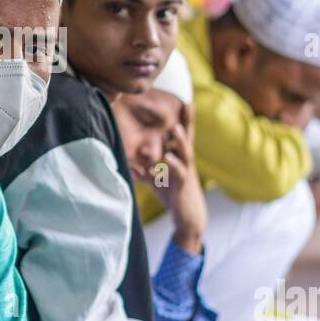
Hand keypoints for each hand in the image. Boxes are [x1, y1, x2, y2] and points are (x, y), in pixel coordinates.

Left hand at [140, 104, 205, 253]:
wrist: (189, 219)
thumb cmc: (174, 197)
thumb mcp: (157, 182)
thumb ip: (145, 172)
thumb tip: (130, 165)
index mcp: (180, 159)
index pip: (183, 136)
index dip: (185, 120)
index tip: (186, 101)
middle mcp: (185, 163)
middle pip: (187, 139)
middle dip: (188, 122)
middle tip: (187, 104)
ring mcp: (186, 174)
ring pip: (185, 154)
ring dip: (179, 141)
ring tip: (175, 128)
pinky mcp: (183, 186)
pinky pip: (179, 173)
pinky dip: (173, 165)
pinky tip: (167, 158)